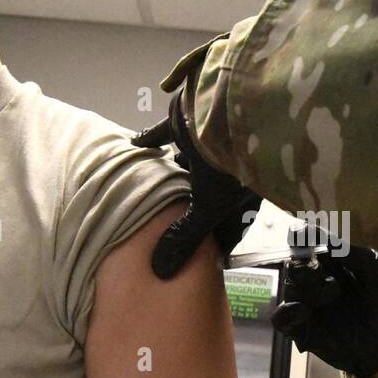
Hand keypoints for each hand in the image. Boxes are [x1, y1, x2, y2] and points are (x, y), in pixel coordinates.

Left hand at [132, 85, 260, 280]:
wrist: (232, 105)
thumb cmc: (229, 164)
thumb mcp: (207, 208)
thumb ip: (185, 237)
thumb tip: (163, 272)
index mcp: (244, 195)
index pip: (231, 226)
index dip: (217, 244)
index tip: (202, 260)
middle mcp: (230, 173)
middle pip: (208, 197)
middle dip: (193, 210)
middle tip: (175, 226)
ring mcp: (209, 147)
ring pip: (188, 166)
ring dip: (174, 175)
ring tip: (158, 192)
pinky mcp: (188, 124)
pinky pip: (163, 135)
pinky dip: (148, 140)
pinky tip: (133, 144)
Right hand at [272, 245, 377, 377]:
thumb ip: (353, 253)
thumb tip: (326, 242)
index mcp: (336, 265)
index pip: (311, 246)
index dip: (303, 238)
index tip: (300, 233)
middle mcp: (319, 282)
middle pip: (295, 265)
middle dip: (304, 264)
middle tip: (322, 272)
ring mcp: (310, 306)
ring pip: (289, 288)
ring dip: (303, 287)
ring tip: (329, 295)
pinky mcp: (305, 330)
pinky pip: (282, 319)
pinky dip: (286, 312)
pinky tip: (303, 311)